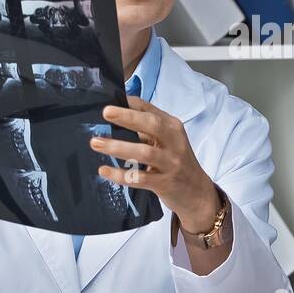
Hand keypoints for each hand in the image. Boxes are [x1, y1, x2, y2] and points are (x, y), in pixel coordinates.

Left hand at [92, 95, 220, 230]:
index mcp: (173, 127)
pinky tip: (104, 170)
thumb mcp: (169, 141)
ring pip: (144, 152)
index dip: (131, 104)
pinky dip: (120, 174)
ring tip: (96, 143)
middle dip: (128, 118)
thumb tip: (120, 113)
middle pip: (152, 125)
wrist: (197, 193)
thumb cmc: (178, 162)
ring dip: (118, 147)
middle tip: (106, 112)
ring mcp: (170, 164)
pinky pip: (139, 178)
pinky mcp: (164, 183)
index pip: (151, 110)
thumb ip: (149, 128)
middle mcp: (174, 143)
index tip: (110, 100)